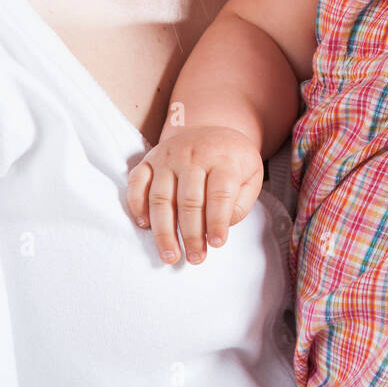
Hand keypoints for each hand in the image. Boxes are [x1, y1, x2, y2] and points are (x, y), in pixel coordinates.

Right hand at [126, 126, 263, 265]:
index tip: (217, 244)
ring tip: (170, 256)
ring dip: (164, 231)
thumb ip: (240, 203)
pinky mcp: (149, 159)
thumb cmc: (232, 161)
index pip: (219, 193)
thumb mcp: (251, 176)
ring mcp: (168, 156)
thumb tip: (218, 229)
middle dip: (191, 234)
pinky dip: (136, 205)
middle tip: (195, 259)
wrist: (212, 127)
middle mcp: (193, 156)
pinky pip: (137, 182)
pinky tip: (144, 226)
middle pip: (189, 200)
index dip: (217, 221)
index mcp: (223, 159)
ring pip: (161, 196)